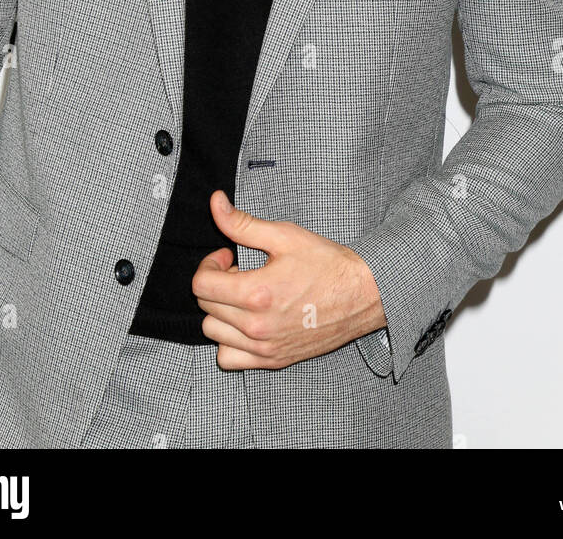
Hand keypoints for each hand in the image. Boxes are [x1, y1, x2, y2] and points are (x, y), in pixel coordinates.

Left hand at [192, 190, 386, 369]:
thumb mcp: (284, 235)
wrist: (361, 295)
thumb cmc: (326, 263)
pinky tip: (246, 322)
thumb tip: (215, 203)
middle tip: (241, 271)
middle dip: (217, 282)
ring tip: (245, 296)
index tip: (227, 256)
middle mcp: (256, 326)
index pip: (201, 285)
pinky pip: (228, 358)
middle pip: (206, 306)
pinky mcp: (273, 360)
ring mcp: (264, 348)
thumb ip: (242, 224)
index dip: (209, 264)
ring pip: (213, 331)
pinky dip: (228, 341)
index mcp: (256, 293)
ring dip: (221, 310)